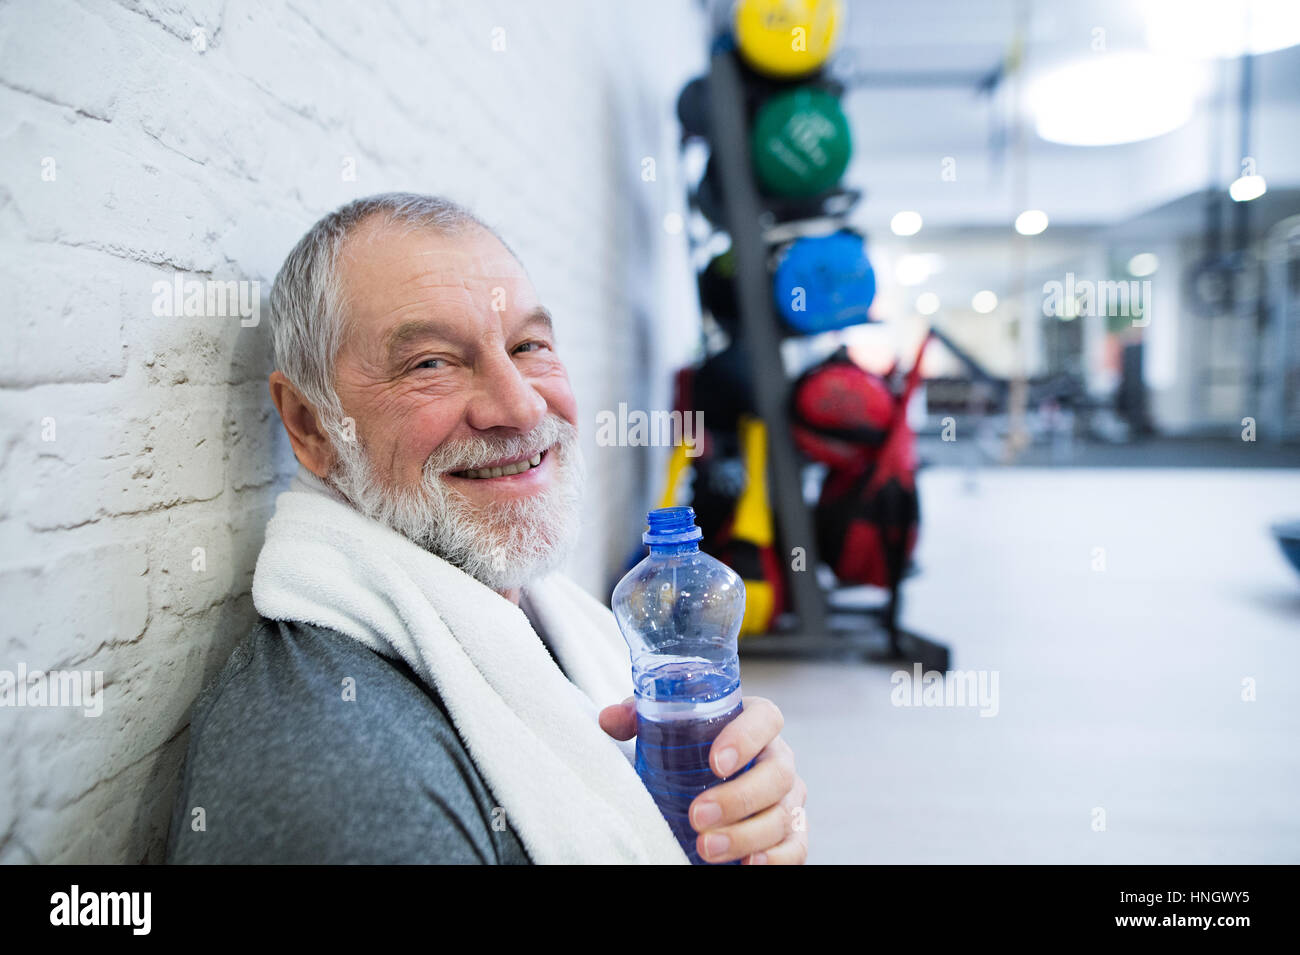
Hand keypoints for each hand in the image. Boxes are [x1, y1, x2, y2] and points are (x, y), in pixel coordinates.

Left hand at [598, 695, 806, 863]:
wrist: (705, 781)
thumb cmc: (687, 750)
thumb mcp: (663, 729)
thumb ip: (637, 718)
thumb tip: (609, 720)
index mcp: (754, 723)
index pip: (765, 719)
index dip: (746, 738)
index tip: (715, 762)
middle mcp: (778, 758)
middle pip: (777, 774)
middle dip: (738, 798)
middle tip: (698, 816)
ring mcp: (789, 797)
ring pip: (782, 815)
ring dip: (746, 835)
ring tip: (706, 849)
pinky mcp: (792, 831)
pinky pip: (796, 847)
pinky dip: (776, 859)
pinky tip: (749, 865)